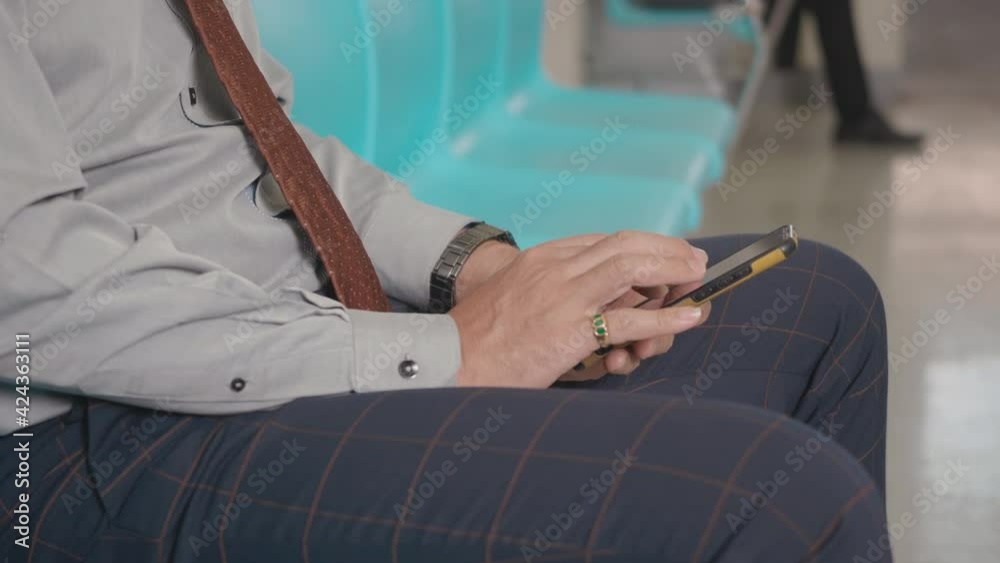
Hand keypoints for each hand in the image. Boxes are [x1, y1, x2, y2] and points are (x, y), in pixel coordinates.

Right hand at [449, 232, 708, 387]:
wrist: (449, 359)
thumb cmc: (478, 338)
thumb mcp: (511, 297)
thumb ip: (545, 290)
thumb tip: (582, 303)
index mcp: (541, 259)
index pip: (603, 241)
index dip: (641, 245)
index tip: (662, 253)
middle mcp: (555, 268)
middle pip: (626, 244)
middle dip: (667, 248)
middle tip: (693, 259)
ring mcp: (565, 297)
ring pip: (634, 268)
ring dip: (675, 271)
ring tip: (698, 279)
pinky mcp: (571, 330)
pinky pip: (630, 318)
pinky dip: (667, 317)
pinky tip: (689, 316)